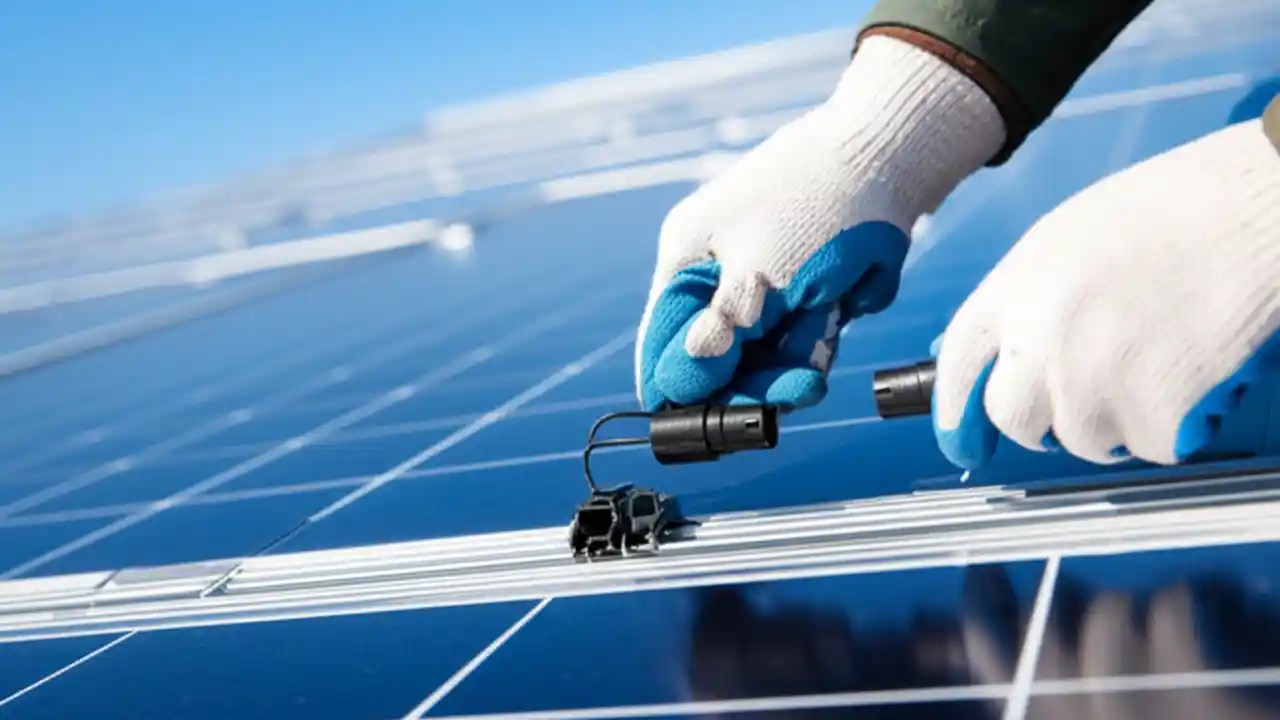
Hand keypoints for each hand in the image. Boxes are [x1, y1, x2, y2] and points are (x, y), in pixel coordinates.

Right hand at [635, 36, 1003, 411]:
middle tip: (799, 383)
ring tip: (830, 320)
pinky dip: (824, 329)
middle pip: (720, 357)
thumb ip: (717, 333)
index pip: (665, 347)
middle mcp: (716, 272)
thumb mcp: (762, 273)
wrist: (893, 148)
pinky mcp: (805, 285)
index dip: (688, 387)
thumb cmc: (819, 204)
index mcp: (687, 262)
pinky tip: (849, 297)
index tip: (720, 416)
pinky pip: (804, 331)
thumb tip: (668, 385)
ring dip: (798, 351)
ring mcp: (761, 278)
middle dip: (760, 374)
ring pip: (766, 351)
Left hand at [934, 120, 1279, 468]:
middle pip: (1014, 420)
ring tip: (1163, 358)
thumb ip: (1028, 300)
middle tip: (1088, 404)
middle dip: (1044, 425)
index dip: (956, 415)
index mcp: (1012, 289)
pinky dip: (1177, 425)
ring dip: (1122, 419)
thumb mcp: (1069, 241)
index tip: (965, 443)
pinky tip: (1198, 370)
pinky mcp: (1152, 412)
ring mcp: (1092, 380)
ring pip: (1087, 439)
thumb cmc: (1173, 213)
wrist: (1256, 206)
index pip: (957, 370)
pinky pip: (1152, 446)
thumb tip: (1004, 355)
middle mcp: (1038, 340)